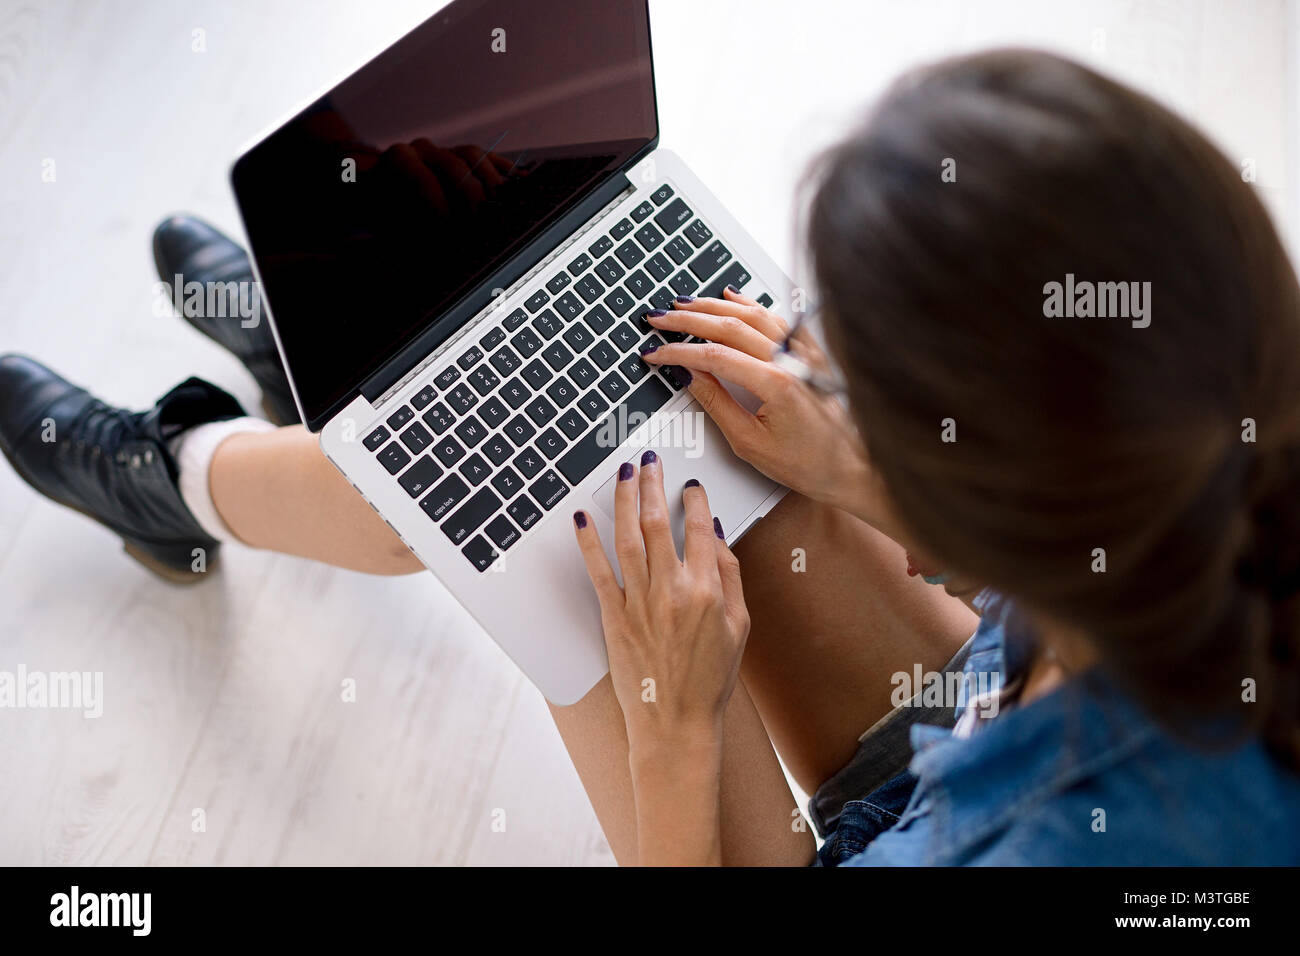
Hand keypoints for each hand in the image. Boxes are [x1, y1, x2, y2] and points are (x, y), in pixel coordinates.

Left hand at [571, 454, 748, 749]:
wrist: (676, 723)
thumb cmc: (709, 680)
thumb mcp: (739, 626)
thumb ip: (730, 576)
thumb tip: (715, 534)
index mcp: (707, 591)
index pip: (698, 529)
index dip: (694, 501)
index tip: (690, 486)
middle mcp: (671, 591)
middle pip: (657, 523)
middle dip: (652, 485)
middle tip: (649, 463)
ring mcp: (639, 603)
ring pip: (627, 538)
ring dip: (622, 500)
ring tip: (622, 475)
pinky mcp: (614, 618)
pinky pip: (598, 572)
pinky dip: (588, 543)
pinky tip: (581, 519)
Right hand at [639, 289, 883, 525]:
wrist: (852, 467)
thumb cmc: (808, 462)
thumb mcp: (749, 442)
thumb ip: (717, 402)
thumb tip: (690, 375)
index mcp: (776, 382)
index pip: (714, 355)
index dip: (678, 351)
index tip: (656, 352)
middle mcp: (792, 359)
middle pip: (729, 325)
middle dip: (688, 319)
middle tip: (659, 318)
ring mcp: (803, 352)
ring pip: (752, 313)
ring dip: (714, 306)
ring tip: (685, 304)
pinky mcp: (810, 352)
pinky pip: (777, 317)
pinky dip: (751, 304)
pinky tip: (733, 296)